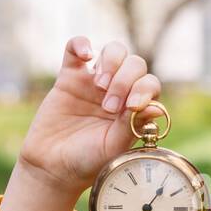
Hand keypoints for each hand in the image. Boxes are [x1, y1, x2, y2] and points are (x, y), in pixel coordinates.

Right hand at [16, 36, 163, 196]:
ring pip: (113, 51)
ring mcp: (93, 82)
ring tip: (99, 86)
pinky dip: (81, 43)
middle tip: (109, 106)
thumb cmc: (87, 162)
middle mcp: (118, 91)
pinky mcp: (69, 76)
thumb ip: (132, 126)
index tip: (131, 107)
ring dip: (111, 63)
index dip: (144, 89)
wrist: (53, 167)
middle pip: (135, 64)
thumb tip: (157, 108)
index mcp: (133, 108)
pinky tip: (85, 55)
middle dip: (125, 80)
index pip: (149, 84)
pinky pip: (76, 47)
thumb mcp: (113, 148)